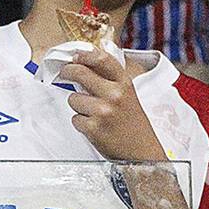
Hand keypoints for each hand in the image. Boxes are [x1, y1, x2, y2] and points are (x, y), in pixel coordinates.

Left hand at [59, 48, 166, 162]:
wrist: (142, 153)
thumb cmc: (134, 125)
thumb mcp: (129, 96)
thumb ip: (111, 80)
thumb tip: (86, 63)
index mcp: (125, 84)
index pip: (101, 59)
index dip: (84, 55)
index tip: (75, 56)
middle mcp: (114, 95)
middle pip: (80, 73)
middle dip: (68, 72)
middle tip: (65, 73)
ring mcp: (103, 111)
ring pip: (73, 98)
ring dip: (78, 106)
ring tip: (94, 114)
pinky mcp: (93, 128)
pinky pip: (75, 119)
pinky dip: (81, 123)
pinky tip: (95, 127)